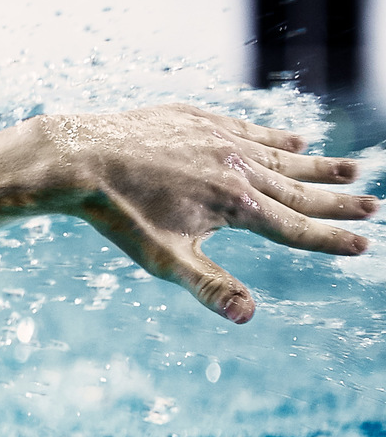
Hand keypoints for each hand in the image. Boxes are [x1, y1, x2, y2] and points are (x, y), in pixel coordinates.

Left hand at [39, 106, 374, 321]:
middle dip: (336, 203)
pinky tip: (296, 140)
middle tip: (373, 207)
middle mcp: (237, 168)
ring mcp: (219, 140)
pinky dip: (276, 138)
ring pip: (280, 157)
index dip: (329, 239)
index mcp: (235, 205)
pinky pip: (249, 130)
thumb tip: (248, 316)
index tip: (362, 245)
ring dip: (316, 166)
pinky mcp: (198, 120)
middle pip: (297, 191)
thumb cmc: (118, 214)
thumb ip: (209, 285)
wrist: (79, 157)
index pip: (294, 228)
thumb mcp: (163, 258)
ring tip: (350, 171)